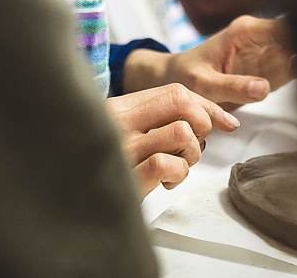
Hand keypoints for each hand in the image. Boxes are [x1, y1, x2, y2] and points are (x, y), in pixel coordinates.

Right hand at [105, 83, 237, 197]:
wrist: (72, 205)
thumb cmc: (107, 169)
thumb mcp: (124, 134)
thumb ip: (156, 120)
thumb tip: (219, 118)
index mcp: (117, 108)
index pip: (174, 91)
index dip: (205, 106)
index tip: (224, 122)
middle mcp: (117, 122)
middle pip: (181, 102)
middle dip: (202, 125)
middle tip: (190, 148)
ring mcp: (121, 149)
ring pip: (181, 132)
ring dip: (190, 154)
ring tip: (175, 167)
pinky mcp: (126, 177)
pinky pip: (167, 164)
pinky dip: (177, 175)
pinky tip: (164, 182)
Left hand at [122, 16, 296, 105]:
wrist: (175, 80)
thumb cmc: (184, 76)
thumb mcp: (202, 84)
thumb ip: (233, 86)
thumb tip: (264, 88)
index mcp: (246, 31)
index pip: (286, 27)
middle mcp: (262, 38)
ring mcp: (268, 54)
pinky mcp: (270, 70)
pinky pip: (296, 69)